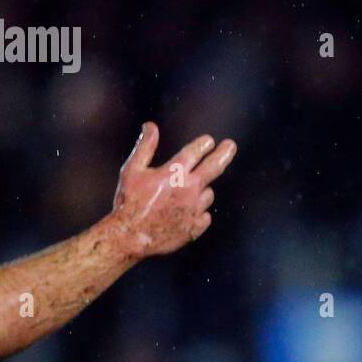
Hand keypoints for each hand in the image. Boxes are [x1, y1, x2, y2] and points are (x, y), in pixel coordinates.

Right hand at [107, 122, 236, 258]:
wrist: (132, 235)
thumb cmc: (130, 201)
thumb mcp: (132, 169)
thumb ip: (145, 147)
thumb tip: (151, 126)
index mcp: (175, 172)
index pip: (196, 152)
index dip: (203, 144)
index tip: (209, 140)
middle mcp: (190, 189)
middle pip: (215, 167)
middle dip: (224, 154)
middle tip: (231, 145)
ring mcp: (196, 209)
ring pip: (208, 193)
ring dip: (201, 189)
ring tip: (182, 194)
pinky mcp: (197, 226)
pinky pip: (205, 214)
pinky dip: (198, 210)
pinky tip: (183, 212)